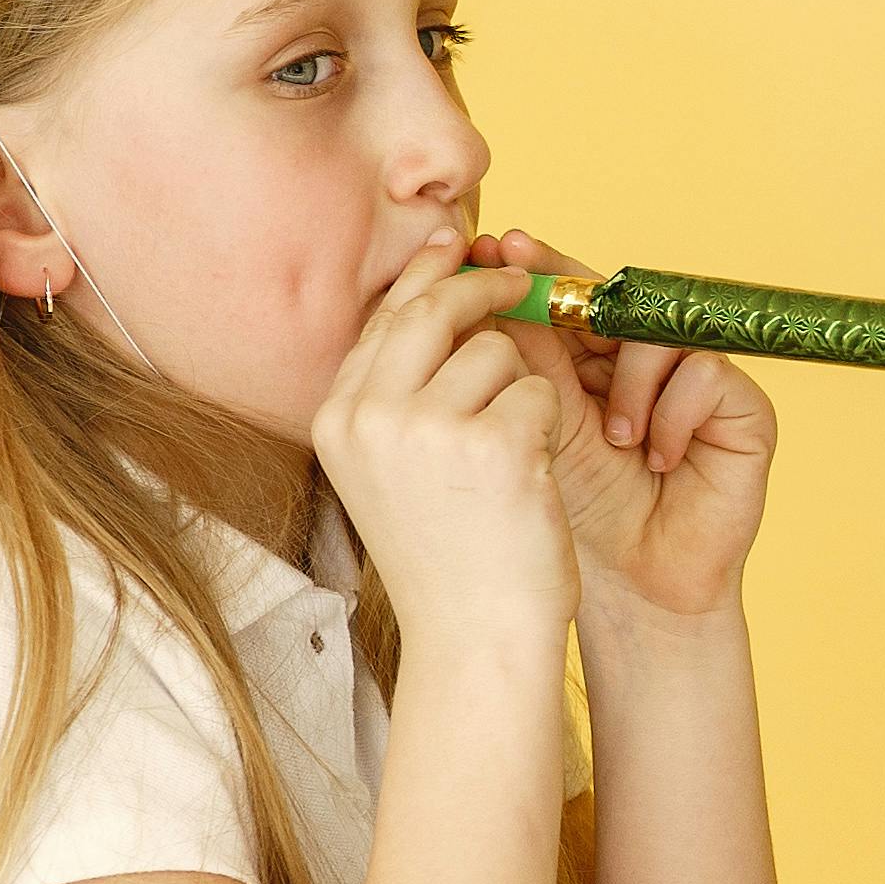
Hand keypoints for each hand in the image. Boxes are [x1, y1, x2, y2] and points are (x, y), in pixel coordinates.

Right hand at [310, 230, 579, 666]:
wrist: (474, 639)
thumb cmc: (448, 558)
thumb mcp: (394, 469)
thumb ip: (399, 392)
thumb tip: (436, 295)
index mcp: (336, 418)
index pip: (384, 318)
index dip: (426, 276)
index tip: (456, 244)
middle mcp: (368, 415)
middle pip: (435, 310)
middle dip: (486, 289)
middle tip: (523, 279)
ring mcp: (426, 429)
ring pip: (497, 353)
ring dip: (522, 390)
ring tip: (512, 459)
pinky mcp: (491, 444)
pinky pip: (538, 394)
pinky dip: (548, 427)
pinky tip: (530, 478)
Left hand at [481, 231, 774, 627]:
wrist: (632, 588)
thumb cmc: (580, 515)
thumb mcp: (538, 424)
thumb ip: (526, 356)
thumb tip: (483, 278)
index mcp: (594, 365)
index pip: (570, 298)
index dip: (536, 267)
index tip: (490, 244)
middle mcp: (649, 365)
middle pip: (621, 296)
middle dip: (574, 287)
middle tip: (523, 262)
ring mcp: (698, 385)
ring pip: (661, 331)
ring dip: (629, 381)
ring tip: (616, 438)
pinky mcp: (743, 411)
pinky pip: (705, 372)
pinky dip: (672, 413)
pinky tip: (655, 459)